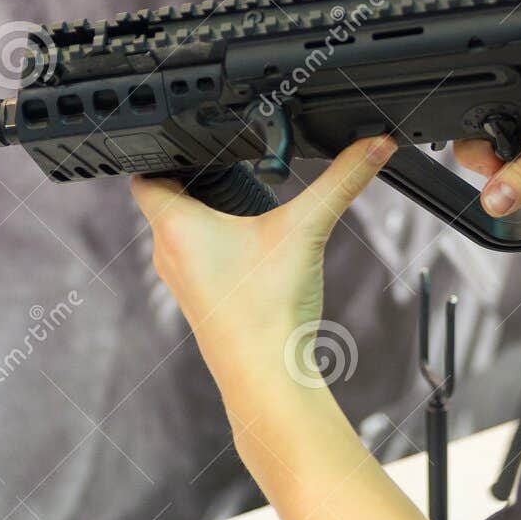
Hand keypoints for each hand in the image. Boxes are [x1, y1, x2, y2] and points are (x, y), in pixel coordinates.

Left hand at [131, 136, 396, 407]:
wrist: (265, 377)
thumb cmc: (267, 309)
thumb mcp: (307, 229)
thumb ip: (343, 180)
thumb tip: (375, 144)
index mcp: (176, 225)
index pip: (145, 175)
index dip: (163, 153)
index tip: (190, 143)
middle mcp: (169, 253)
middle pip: (166, 203)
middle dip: (196, 182)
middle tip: (231, 167)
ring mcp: (182, 282)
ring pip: (183, 236)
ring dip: (207, 219)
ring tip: (245, 207)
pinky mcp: (200, 304)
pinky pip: (198, 263)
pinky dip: (218, 249)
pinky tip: (253, 252)